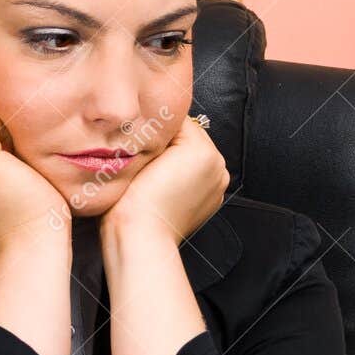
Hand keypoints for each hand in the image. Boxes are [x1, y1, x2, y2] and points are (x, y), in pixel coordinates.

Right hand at [103, 114, 228, 244]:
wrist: (140, 236)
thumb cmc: (136, 197)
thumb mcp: (147, 148)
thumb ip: (160, 128)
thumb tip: (160, 118)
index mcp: (205, 150)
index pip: (180, 121)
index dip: (158, 125)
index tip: (142, 136)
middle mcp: (218, 166)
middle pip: (190, 138)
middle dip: (170, 142)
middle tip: (146, 153)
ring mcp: (218, 185)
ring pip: (193, 156)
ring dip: (176, 158)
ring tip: (153, 170)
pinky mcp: (212, 201)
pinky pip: (197, 176)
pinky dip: (182, 176)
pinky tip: (163, 184)